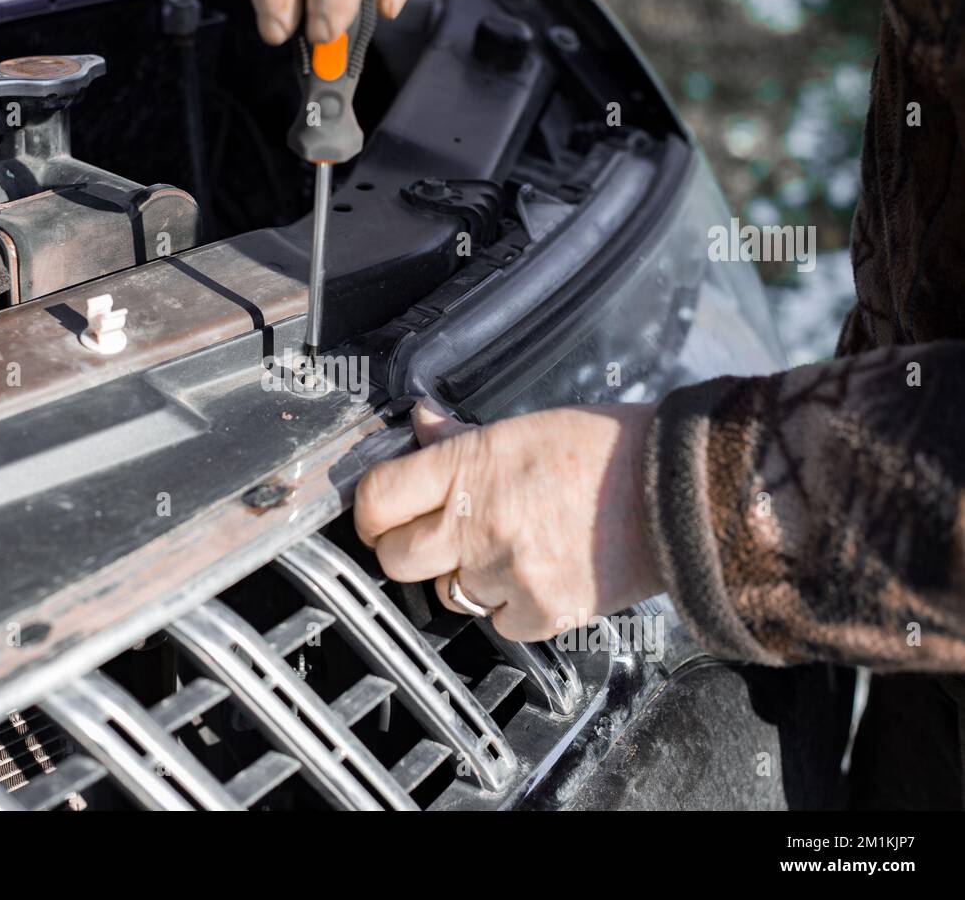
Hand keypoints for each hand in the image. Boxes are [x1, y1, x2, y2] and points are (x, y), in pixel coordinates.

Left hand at [354, 399, 663, 641]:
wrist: (678, 493)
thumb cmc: (606, 450)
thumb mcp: (523, 427)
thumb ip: (461, 437)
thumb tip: (419, 423)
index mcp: (468, 467)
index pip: (375, 499)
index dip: (367, 511)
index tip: (377, 516)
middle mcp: (478, 522)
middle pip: (394, 558)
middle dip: (405, 549)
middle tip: (429, 537)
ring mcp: (506, 571)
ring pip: (446, 594)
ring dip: (463, 576)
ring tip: (505, 548)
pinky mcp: (540, 613)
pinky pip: (496, 623)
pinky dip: (510, 606)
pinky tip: (537, 573)